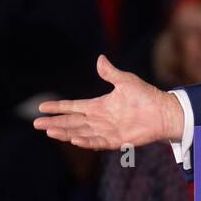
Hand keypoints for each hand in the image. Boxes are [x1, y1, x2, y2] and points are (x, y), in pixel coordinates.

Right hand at [33, 54, 183, 149]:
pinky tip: (73, 139)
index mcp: (99, 106)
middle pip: (72, 122)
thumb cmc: (146, 96)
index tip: (41, 107)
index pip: (73, 107)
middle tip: (36, 123)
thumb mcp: (125, 81)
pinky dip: (85, 141)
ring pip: (80, 132)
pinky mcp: (116, 140)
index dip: (58, 107)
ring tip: (49, 131)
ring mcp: (106, 131)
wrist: (164, 111)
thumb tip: (99, 58)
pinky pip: (97, 142)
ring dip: (65, 132)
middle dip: (54, 122)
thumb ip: (110, 73)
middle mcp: (99, 119)